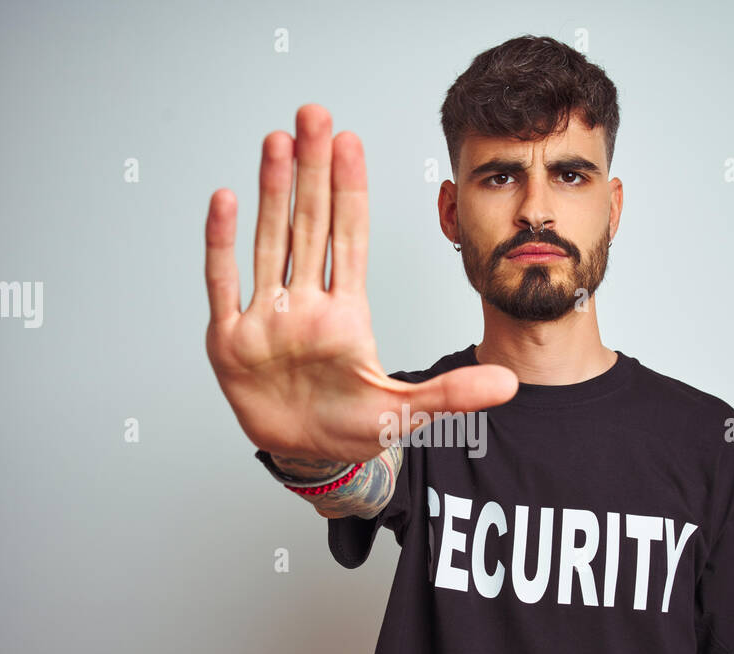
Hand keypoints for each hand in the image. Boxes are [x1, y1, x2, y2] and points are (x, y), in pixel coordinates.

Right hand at [204, 104, 517, 464]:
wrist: (305, 459)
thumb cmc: (350, 429)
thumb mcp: (405, 414)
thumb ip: (453, 395)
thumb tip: (510, 384)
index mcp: (347, 314)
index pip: (350, 239)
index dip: (350, 191)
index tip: (352, 143)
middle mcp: (306, 304)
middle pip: (309, 225)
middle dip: (312, 171)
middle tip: (315, 115)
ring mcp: (267, 318)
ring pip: (270, 243)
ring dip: (272, 193)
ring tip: (277, 142)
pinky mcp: (231, 341)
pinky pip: (224, 284)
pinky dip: (222, 245)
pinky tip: (225, 200)